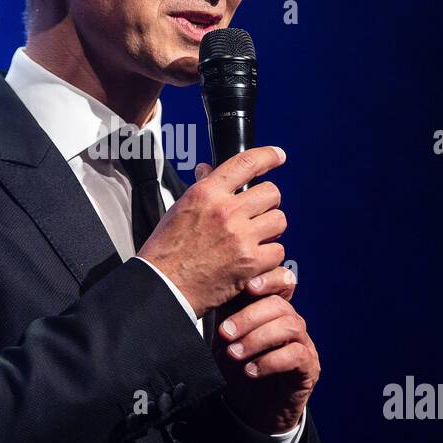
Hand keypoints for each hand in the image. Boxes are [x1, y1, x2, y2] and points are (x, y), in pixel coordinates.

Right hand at [137, 147, 287, 318]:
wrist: (164, 286)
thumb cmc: (167, 250)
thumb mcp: (179, 208)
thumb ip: (201, 188)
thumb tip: (208, 169)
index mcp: (207, 193)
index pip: (246, 162)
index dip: (268, 156)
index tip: (278, 156)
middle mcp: (226, 211)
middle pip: (271, 193)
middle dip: (267, 204)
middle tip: (257, 215)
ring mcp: (241, 236)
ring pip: (279, 221)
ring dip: (270, 230)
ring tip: (256, 238)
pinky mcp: (251, 262)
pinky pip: (278, 251)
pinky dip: (269, 257)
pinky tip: (254, 260)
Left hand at [215, 266, 317, 434]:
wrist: (248, 412)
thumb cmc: (236, 370)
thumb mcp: (226, 339)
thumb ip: (225, 315)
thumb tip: (212, 289)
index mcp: (271, 311)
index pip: (280, 282)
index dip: (268, 279)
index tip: (248, 287)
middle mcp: (291, 323)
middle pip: (280, 305)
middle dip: (249, 316)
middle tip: (225, 333)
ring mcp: (303, 344)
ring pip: (290, 326)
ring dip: (257, 338)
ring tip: (234, 354)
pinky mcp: (308, 369)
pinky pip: (296, 355)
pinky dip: (270, 361)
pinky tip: (251, 370)